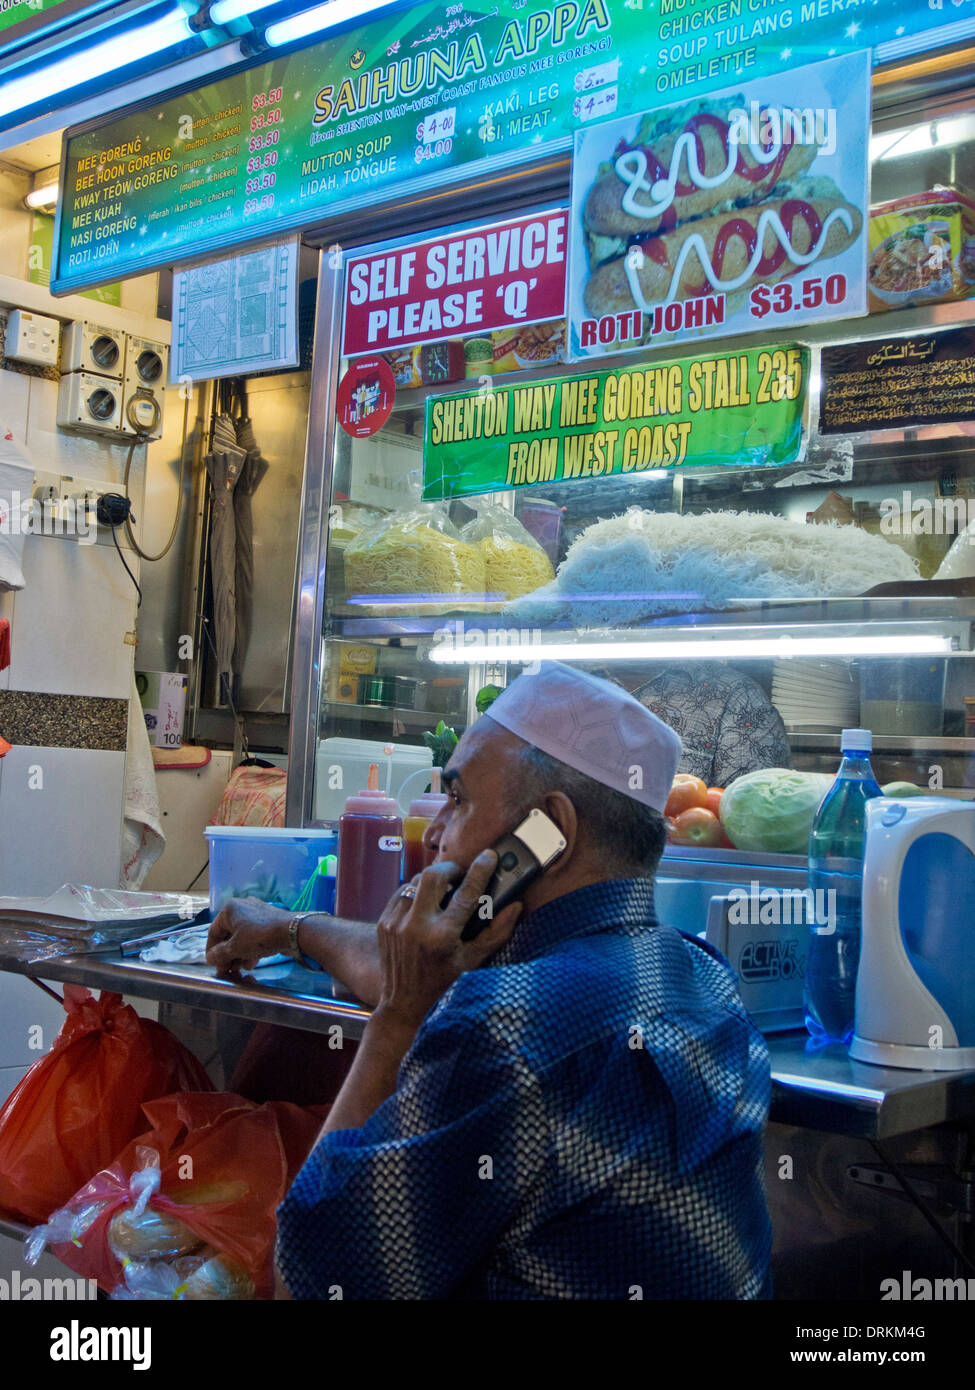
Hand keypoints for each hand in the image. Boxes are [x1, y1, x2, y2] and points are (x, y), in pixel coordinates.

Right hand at [206, 897, 292, 974]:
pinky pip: (254, 937)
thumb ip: (220, 954)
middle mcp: (242, 908)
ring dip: (239, 954)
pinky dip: (250, 950)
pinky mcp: (268, 922)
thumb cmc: (259, 936)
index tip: (212, 964)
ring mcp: (256, 914)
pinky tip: (251, 964)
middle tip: (226, 970)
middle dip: (227, 954)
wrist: (292, 932)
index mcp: (230, 909)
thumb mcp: (236, 947)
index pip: (214, 931)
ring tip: (239, 969)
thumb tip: (210, 958)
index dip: (211, 950)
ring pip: (242, 937)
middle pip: (229, 935)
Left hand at [374, 851, 520, 1030]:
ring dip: (432, 882)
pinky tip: (424, 905)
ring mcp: (396, 923)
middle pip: (433, 875)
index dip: (481, 870)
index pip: (466, 893)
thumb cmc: (444, 983)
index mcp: (442, 937)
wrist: (404, 1003)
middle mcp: (416, 927)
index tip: (490, 856)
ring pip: (416, 882)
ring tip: (443, 893)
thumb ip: (496, 933)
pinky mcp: (383, 923)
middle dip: (450, 868)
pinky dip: (415, 893)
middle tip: (460, 874)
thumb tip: (516, 906)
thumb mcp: (474, 961)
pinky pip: (401, 893)